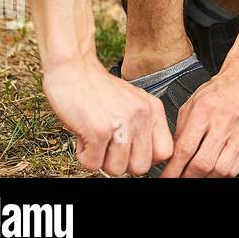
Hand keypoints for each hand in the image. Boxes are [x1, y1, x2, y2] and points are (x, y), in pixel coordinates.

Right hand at [42, 58, 171, 176]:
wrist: (73, 69)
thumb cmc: (98, 89)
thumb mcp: (133, 101)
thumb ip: (143, 126)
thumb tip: (144, 159)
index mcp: (153, 109)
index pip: (165, 152)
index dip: (146, 159)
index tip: (132, 155)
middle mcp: (142, 116)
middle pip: (141, 167)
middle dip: (122, 164)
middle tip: (109, 148)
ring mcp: (122, 124)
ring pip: (116, 169)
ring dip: (100, 159)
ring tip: (95, 137)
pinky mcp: (99, 131)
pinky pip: (93, 164)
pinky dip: (84, 155)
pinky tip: (84, 135)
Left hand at [160, 65, 238, 177]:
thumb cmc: (219, 90)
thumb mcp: (192, 104)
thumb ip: (181, 130)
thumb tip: (172, 156)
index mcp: (204, 111)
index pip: (185, 149)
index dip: (172, 169)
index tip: (166, 176)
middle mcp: (224, 123)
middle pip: (203, 163)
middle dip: (187, 177)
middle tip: (179, 178)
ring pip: (220, 170)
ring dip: (204, 177)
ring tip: (195, 176)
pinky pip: (235, 168)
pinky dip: (220, 175)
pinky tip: (212, 172)